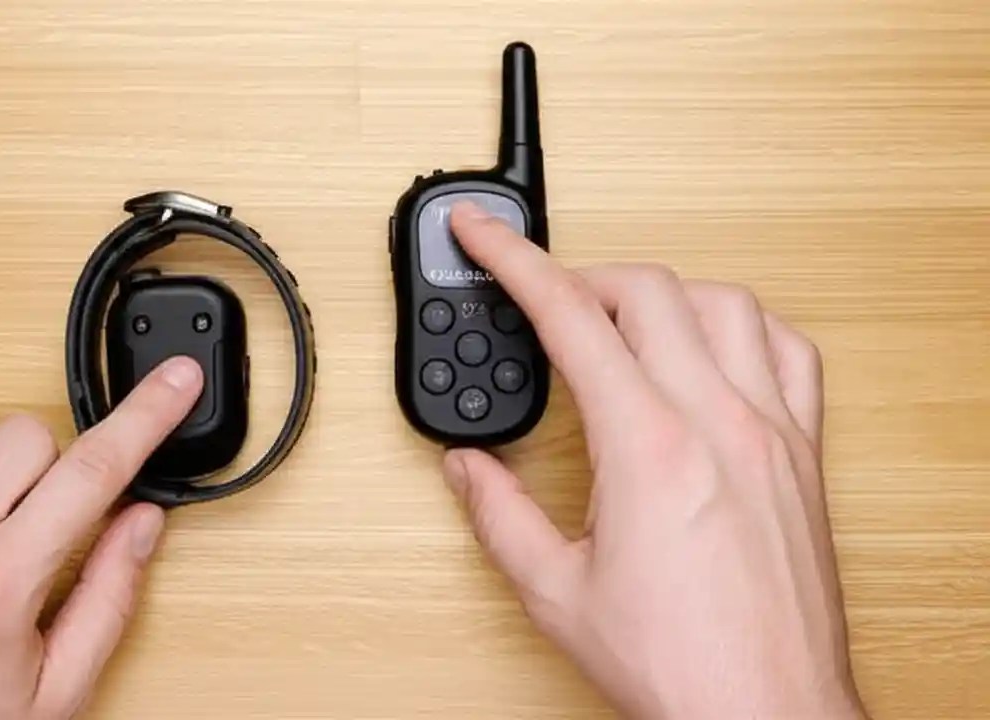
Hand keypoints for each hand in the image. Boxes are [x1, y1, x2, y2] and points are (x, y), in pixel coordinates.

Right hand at [442, 203, 866, 719]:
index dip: (514, 261)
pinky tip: (715, 344)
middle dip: (582, 276)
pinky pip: (789, 350)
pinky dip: (744, 325)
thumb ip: (498, 515)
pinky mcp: (805, 454)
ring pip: (724, 303)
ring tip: (622, 319)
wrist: (766, 712)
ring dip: (663, 294)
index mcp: (644, 446)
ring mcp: (771, 430)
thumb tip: (468, 468)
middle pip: (647, 291)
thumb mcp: (555, 591)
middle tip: (544, 297)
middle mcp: (716, 421)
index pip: (569, 316)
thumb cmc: (678, 664)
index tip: (483, 232)